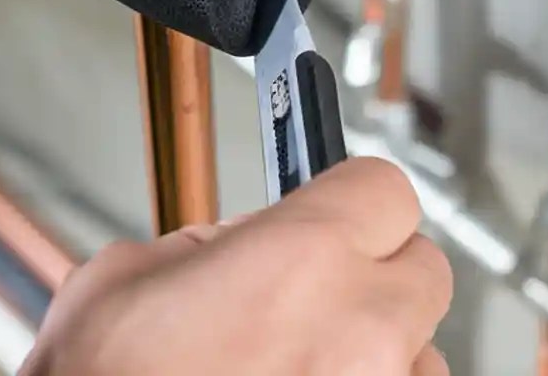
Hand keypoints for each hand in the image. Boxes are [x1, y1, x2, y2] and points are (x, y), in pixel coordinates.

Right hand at [21, 158, 452, 375]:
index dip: (352, 201)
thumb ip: (207, 246)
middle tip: (314, 299)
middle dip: (374, 277)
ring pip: (423, 354)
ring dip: (379, 353)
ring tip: (300, 369)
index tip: (338, 216)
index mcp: (302, 260)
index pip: (385, 189)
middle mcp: (362, 330)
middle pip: (423, 268)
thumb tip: (244, 244)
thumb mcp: (124, 279)